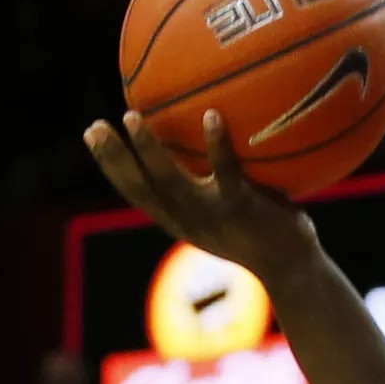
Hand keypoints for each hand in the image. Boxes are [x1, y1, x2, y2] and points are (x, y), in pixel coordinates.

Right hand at [84, 110, 318, 281]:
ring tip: (130, 117)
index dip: (110, 165)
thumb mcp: (225, 213)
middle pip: (140, 188)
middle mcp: (189, 221)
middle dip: (113, 158)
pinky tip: (212, 114)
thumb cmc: (262, 232)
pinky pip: (226, 172)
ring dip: (148, 149)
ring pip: (171, 181)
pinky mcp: (242, 207)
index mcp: (180, 221)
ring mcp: (214, 215)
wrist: (293, 268)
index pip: (136, 192)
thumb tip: (202, 134)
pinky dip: (217, 144)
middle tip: (94, 126)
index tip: (91, 133)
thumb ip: (209, 185)